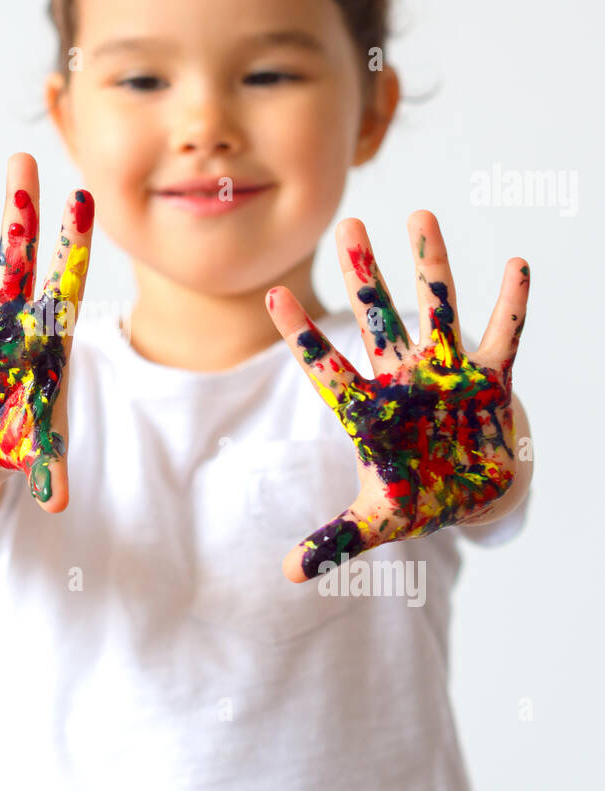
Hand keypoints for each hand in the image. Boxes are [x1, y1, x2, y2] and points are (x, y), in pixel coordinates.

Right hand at [0, 153, 93, 511]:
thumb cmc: (18, 431)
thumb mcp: (38, 447)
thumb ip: (48, 467)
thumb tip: (56, 504)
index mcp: (42, 335)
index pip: (63, 280)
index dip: (72, 242)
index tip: (83, 197)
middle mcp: (6, 315)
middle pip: (16, 254)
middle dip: (20, 209)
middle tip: (24, 157)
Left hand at [266, 210, 529, 582]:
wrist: (467, 490)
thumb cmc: (417, 496)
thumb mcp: (377, 522)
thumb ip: (334, 541)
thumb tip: (286, 576)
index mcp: (370, 411)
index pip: (328, 368)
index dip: (304, 335)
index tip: (273, 295)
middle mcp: (404, 379)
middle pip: (378, 318)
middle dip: (363, 275)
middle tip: (346, 225)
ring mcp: (447, 373)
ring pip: (437, 309)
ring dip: (430, 265)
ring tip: (420, 214)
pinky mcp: (490, 378)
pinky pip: (503, 335)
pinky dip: (511, 304)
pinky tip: (516, 263)